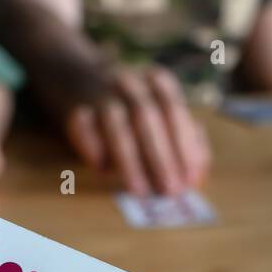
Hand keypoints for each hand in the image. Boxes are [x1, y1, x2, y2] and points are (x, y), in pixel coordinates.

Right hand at [63, 66, 209, 196]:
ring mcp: (99, 92)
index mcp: (158, 81)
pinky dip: (91, 145)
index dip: (183, 147)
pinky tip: (101, 168)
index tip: (189, 179)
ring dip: (128, 159)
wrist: (81, 80)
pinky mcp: (74, 107)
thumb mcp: (165, 117)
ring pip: (114, 121)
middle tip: (168, 190)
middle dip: (160, 157)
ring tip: (138, 191)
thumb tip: (196, 176)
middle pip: (146, 116)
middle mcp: (129, 81)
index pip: (174, 111)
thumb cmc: (135, 111)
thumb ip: (185, 143)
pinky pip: (81, 124)